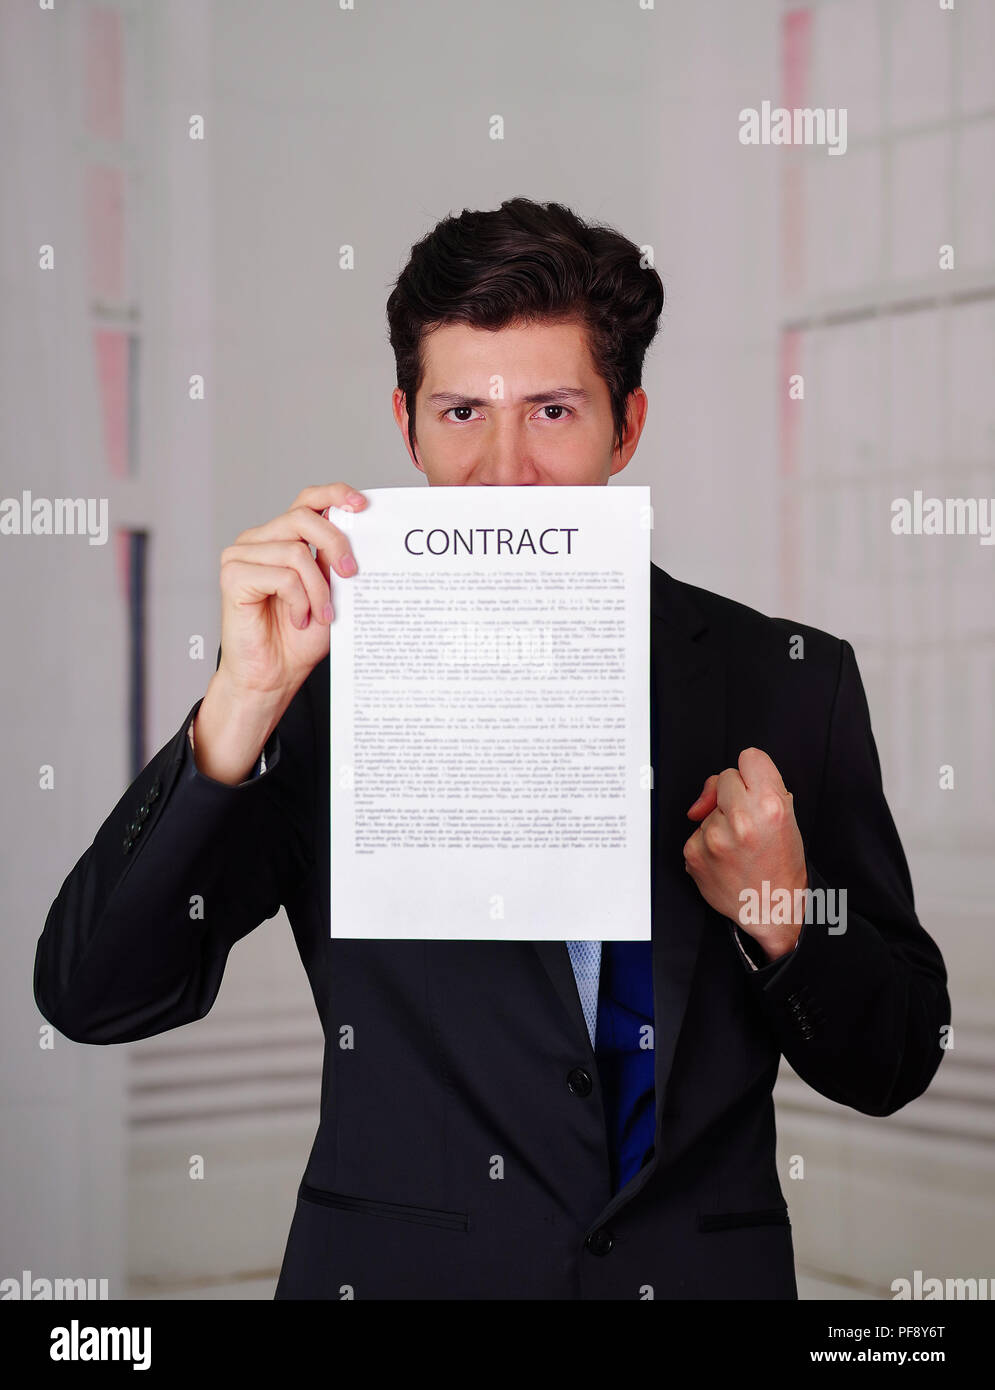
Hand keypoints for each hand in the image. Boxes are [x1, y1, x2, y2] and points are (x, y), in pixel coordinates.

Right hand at [193, 483, 365, 782]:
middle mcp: (259, 540)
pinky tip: (297, 619)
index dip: (333, 495)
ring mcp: (241, 556)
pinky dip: (299, 601)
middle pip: (303, 517)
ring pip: (295, 552)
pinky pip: (281, 576)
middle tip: (351, 574)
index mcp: (281, 538)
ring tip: (320, 615)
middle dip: (335, 543)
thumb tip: (359, 530)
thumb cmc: (298, 639)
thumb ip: (337, 562)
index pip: (307, 501)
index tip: (361, 505)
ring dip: (318, 588)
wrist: (272, 677)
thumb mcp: (331, 593)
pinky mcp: (233, 575)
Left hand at [683, 747, 807, 961]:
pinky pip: (696, 831)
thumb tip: (718, 785)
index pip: (750, 757)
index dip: (752, 772)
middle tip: (749, 821)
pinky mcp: (694, 853)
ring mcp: (714, 837)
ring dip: (719, 820)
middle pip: (725, 778)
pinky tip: (725, 858)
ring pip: (708, 806)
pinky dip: (707, 841)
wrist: (771, 910)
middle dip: (734, 795)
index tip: (754, 787)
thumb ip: (761, 789)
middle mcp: (741, 819)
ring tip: (739, 845)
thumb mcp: (788, 819)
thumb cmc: (781, 866)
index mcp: (770, 806)